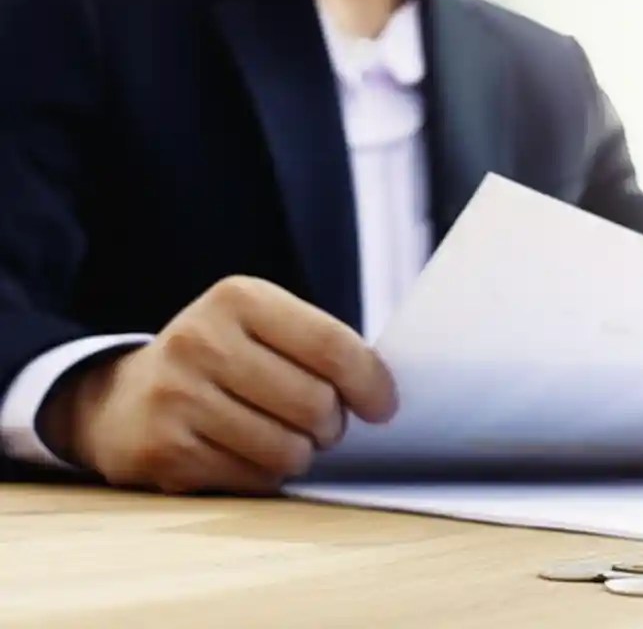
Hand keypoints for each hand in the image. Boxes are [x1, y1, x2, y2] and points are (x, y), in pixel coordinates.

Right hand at [39, 276, 397, 493]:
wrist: (122, 399)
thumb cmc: (222, 363)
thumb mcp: (263, 328)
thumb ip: (321, 348)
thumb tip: (383, 397)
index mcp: (239, 298)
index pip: (331, 345)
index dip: (370, 383)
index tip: (384, 407)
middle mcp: (201, 340)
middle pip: (313, 402)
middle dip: (332, 425)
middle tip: (323, 425)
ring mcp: (177, 396)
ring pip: (287, 449)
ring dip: (301, 454)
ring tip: (286, 439)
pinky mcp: (165, 450)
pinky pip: (254, 479)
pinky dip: (266, 475)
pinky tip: (248, 455)